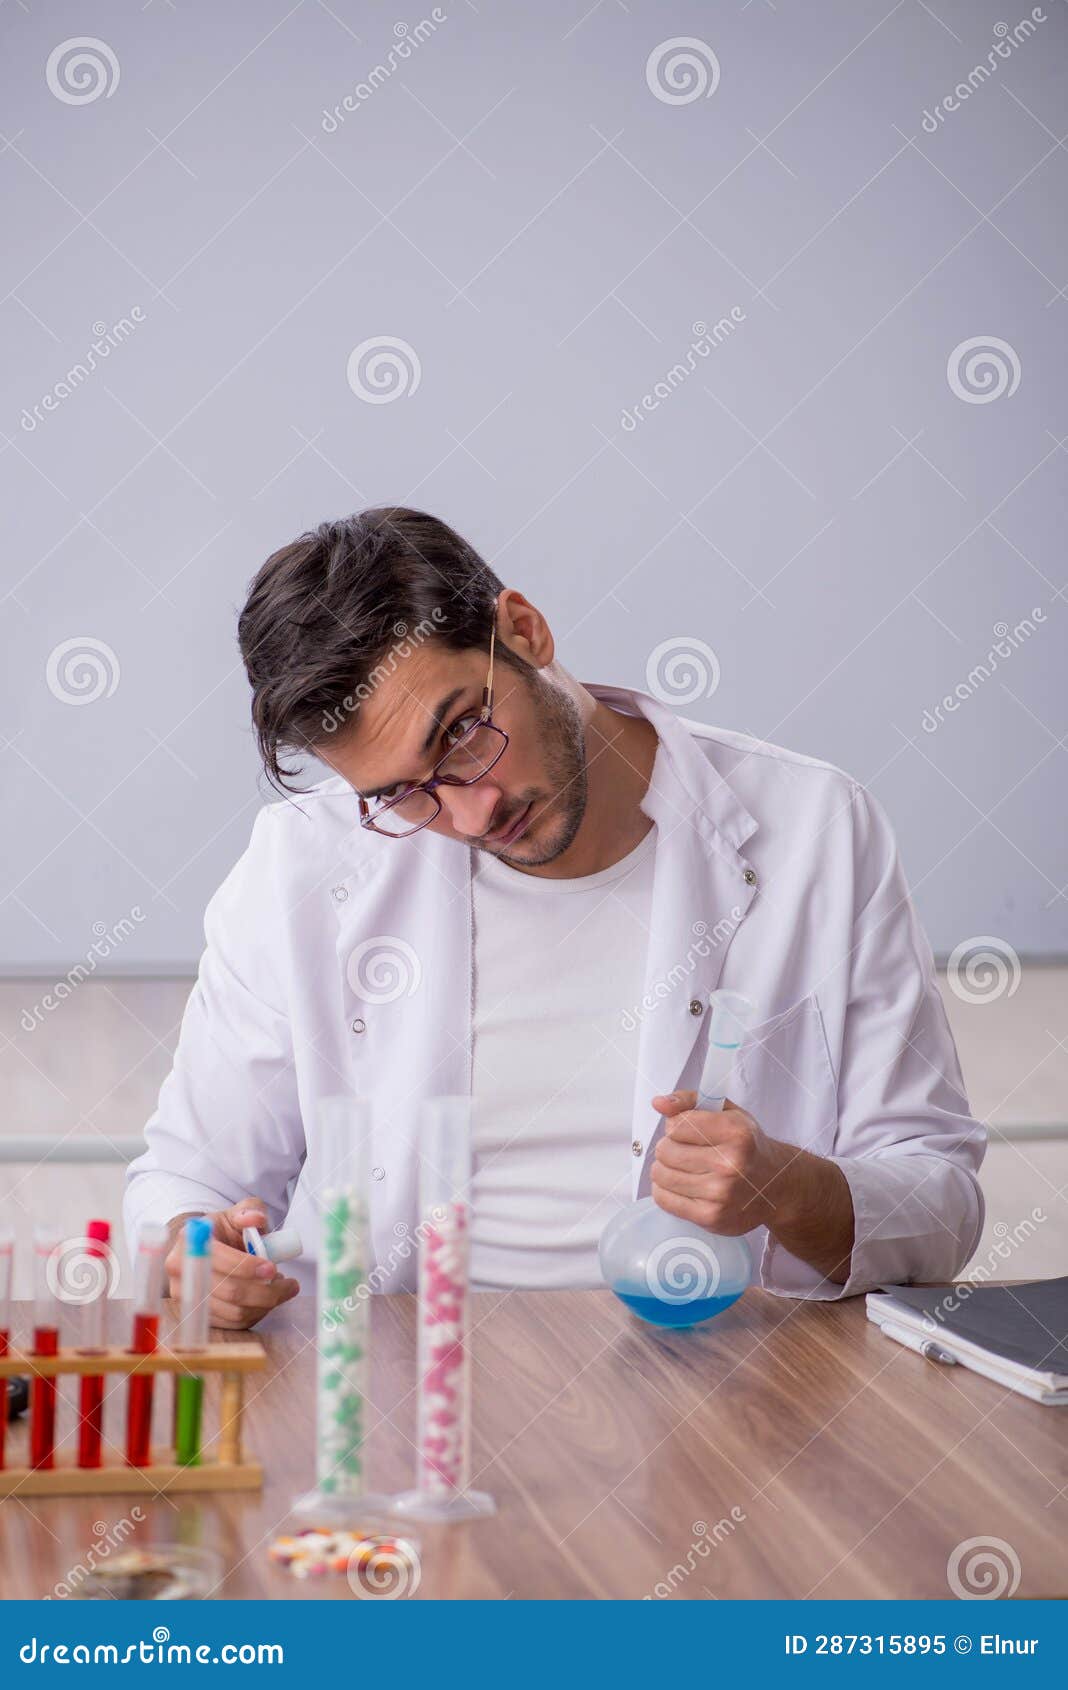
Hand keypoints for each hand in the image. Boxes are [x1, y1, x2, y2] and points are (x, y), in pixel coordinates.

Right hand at [164, 1198, 299, 1329]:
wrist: (209, 1250)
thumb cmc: (224, 1231)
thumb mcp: (237, 1213)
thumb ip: (248, 1210)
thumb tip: (256, 1219)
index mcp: (189, 1241)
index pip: (219, 1259)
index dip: (247, 1266)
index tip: (272, 1268)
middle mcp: (182, 1272)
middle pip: (229, 1291)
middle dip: (265, 1291)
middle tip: (289, 1284)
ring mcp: (187, 1298)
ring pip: (235, 1312)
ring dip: (265, 1303)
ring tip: (281, 1289)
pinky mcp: (199, 1316)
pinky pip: (234, 1324)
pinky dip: (257, 1314)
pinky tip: (267, 1300)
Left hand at [648, 1091, 791, 1235]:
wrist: (775, 1186)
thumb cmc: (748, 1147)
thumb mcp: (727, 1113)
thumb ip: (690, 1102)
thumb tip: (658, 1103)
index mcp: (736, 1133)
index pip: (677, 1124)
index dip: (676, 1125)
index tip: (687, 1129)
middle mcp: (730, 1164)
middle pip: (665, 1150)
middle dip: (669, 1147)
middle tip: (685, 1150)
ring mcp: (720, 1194)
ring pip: (660, 1174)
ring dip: (664, 1169)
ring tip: (684, 1167)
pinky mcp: (710, 1217)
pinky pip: (663, 1199)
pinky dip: (665, 1190)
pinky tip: (682, 1185)